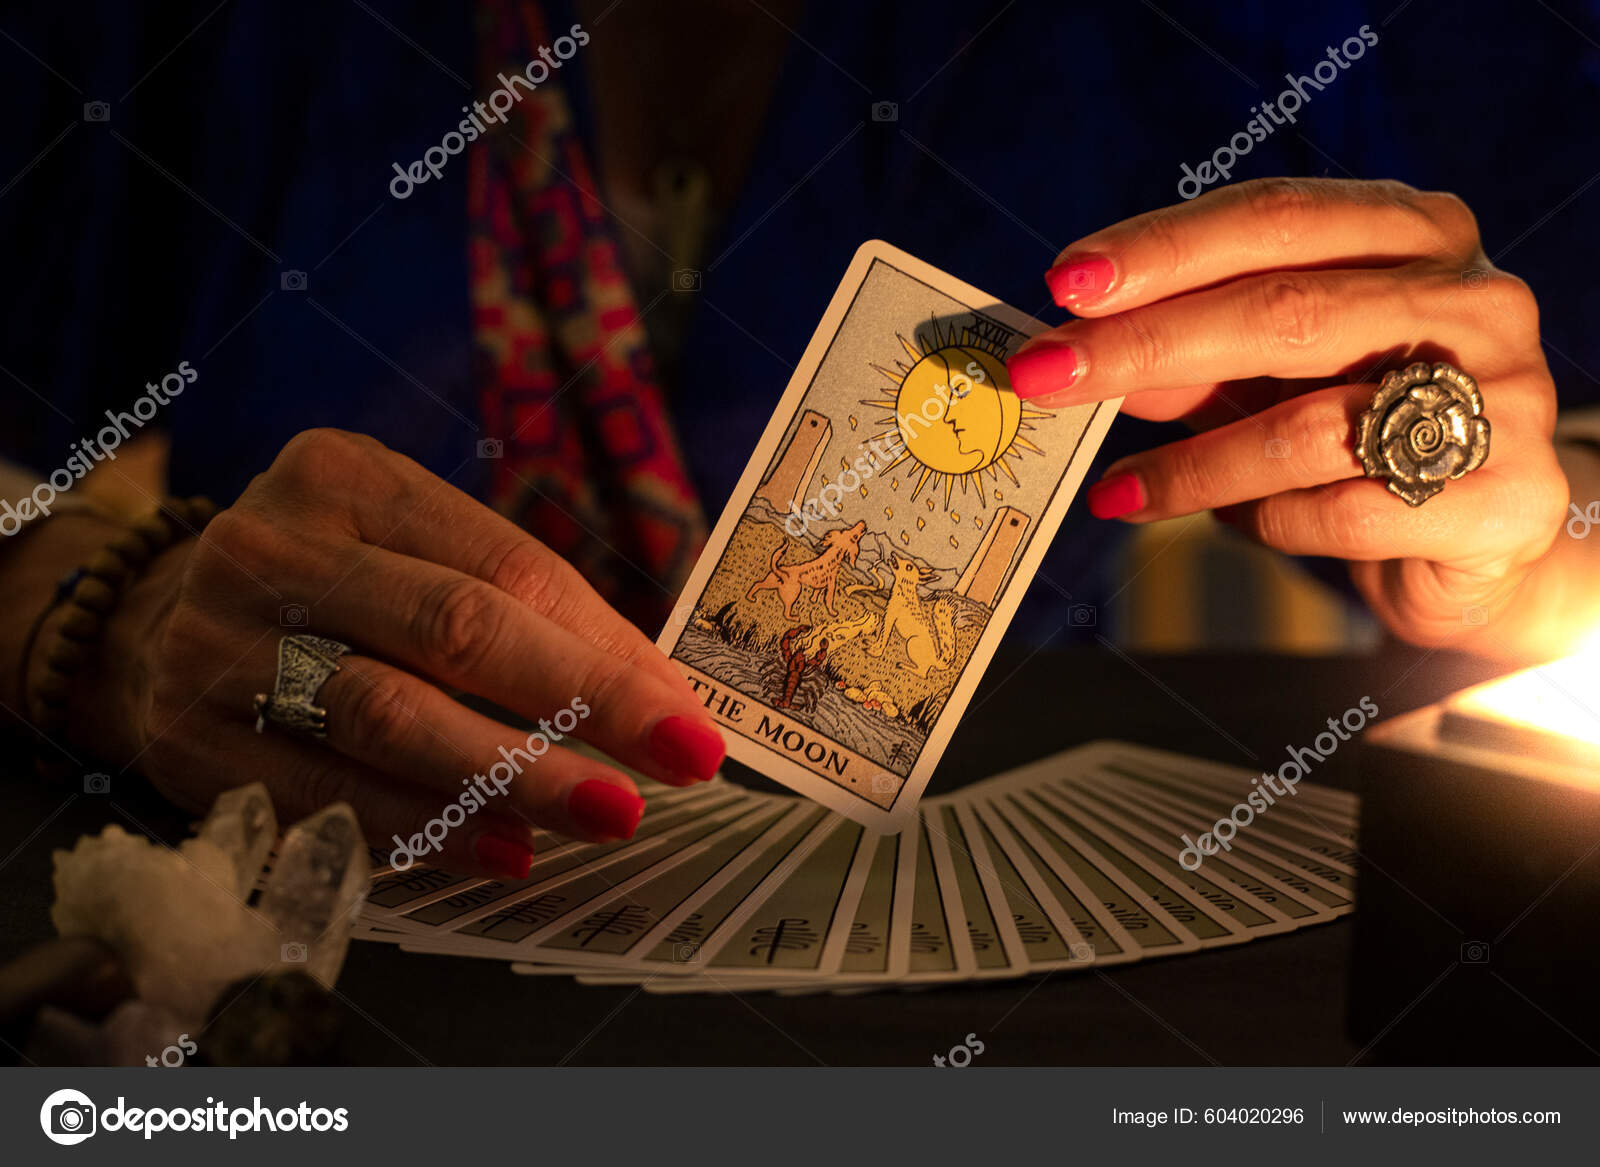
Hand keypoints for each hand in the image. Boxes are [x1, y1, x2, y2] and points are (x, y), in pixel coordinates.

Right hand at [80, 429, 724, 876]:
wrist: (151, 624)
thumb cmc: (335, 587)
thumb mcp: (416, 551)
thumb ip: (527, 607)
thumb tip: (659, 694)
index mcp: (348, 479)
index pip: (505, 566)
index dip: (606, 648)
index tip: (687, 717)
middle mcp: (274, 546)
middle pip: (449, 629)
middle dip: (578, 705)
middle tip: (670, 767)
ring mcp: (220, 643)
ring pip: (385, 716)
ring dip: (511, 775)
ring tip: (602, 814)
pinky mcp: (191, 741)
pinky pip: (327, 796)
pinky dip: (427, 828)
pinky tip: (505, 849)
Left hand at [1006, 177, 1568, 649]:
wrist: (1482, 539)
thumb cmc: (1360, 429)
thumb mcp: (1272, 374)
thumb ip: (1191, 356)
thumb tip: (1080, 353)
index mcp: (1420, 232)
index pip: (1276, 217)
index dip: (1163, 248)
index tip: (1066, 283)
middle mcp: (1474, 300)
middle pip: (1282, 309)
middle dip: (1144, 344)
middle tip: (1047, 375)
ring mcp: (1502, 399)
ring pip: (1308, 424)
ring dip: (1188, 462)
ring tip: (1116, 487)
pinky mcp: (1503, 500)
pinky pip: (1342, 512)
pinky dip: (1260, 518)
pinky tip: (1218, 524)